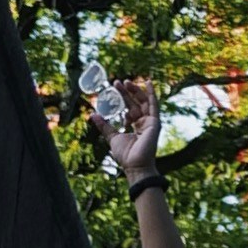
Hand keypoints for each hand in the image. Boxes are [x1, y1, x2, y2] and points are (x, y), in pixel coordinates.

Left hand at [106, 70, 172, 205]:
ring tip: (125, 82)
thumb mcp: (112, 137)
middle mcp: (144, 122)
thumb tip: (93, 115)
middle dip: (127, 92)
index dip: (123, 98)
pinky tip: (148, 82)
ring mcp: (150, 122)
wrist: (135, 165)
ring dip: (135, 90)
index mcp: (136, 126)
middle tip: (117, 82)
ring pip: (143, 101)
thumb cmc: (126, 155)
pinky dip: (152, 93)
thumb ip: (104, 126)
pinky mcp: (155, 122)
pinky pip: (154, 104)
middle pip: (136, 103)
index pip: (130, 108)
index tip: (114, 89)